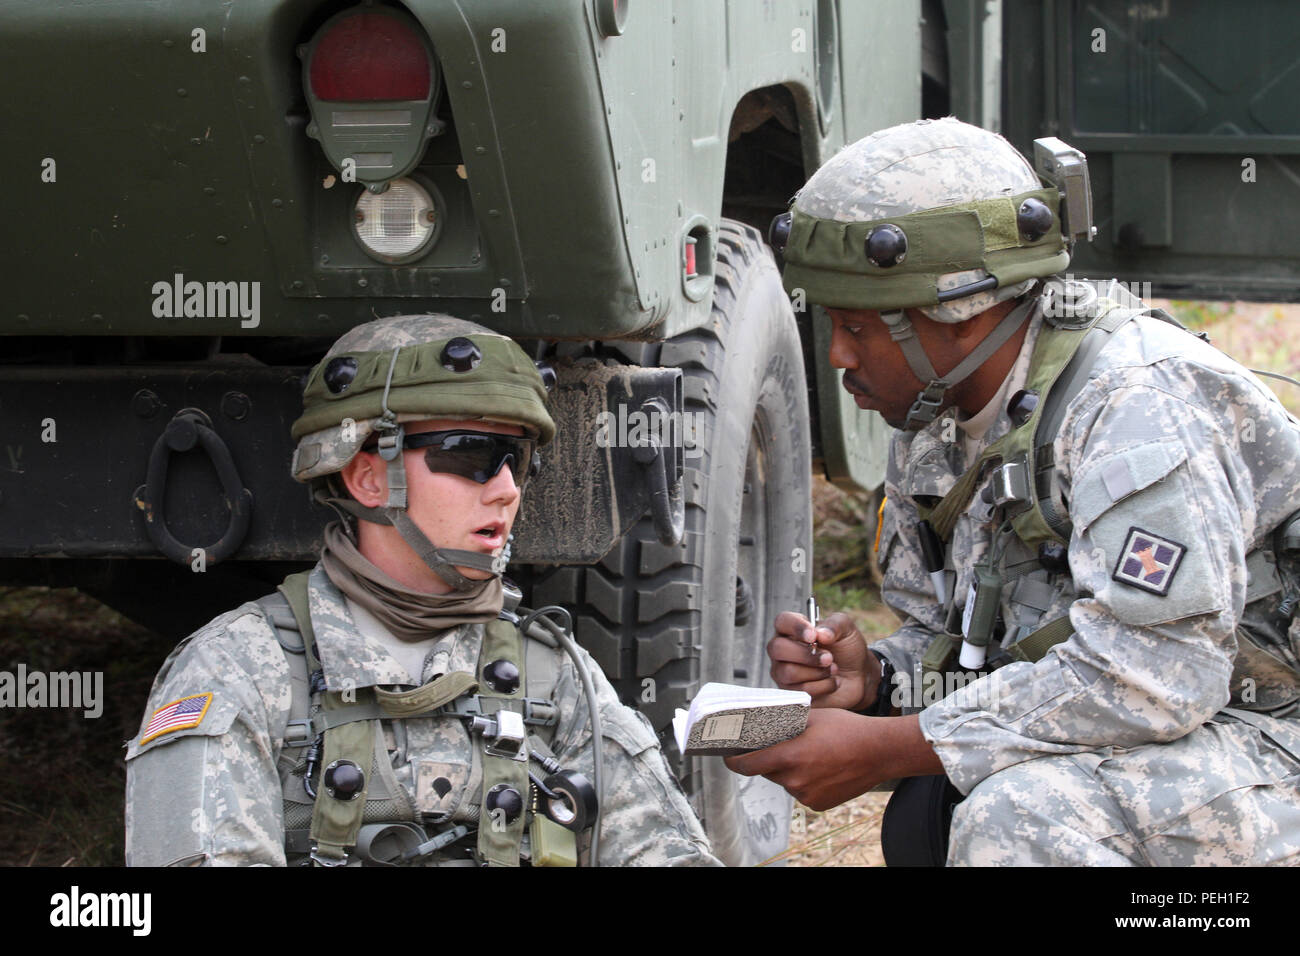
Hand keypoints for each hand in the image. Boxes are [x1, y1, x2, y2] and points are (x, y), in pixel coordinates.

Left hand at [723, 710, 943, 811]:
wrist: (879, 751)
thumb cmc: (845, 728)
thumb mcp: (810, 717)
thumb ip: (782, 724)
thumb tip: (757, 723)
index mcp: (789, 756)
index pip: (747, 765)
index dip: (734, 760)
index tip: (728, 755)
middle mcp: (794, 780)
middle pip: (767, 772)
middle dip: (767, 760)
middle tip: (774, 746)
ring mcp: (806, 796)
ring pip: (785, 782)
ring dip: (787, 770)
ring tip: (806, 753)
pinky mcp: (818, 805)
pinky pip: (801, 791)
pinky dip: (803, 781)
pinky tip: (818, 766)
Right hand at [768, 611, 877, 710]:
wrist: (858, 678)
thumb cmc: (847, 650)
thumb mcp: (847, 630)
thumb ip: (835, 625)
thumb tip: (821, 634)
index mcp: (793, 629)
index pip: (782, 621)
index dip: (796, 627)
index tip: (814, 636)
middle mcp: (783, 650)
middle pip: (777, 648)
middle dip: (806, 655)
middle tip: (829, 657)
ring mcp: (783, 672)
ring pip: (788, 672)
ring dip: (817, 672)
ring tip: (834, 669)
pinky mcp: (792, 693)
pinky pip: (800, 691)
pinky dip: (822, 686)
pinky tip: (832, 682)